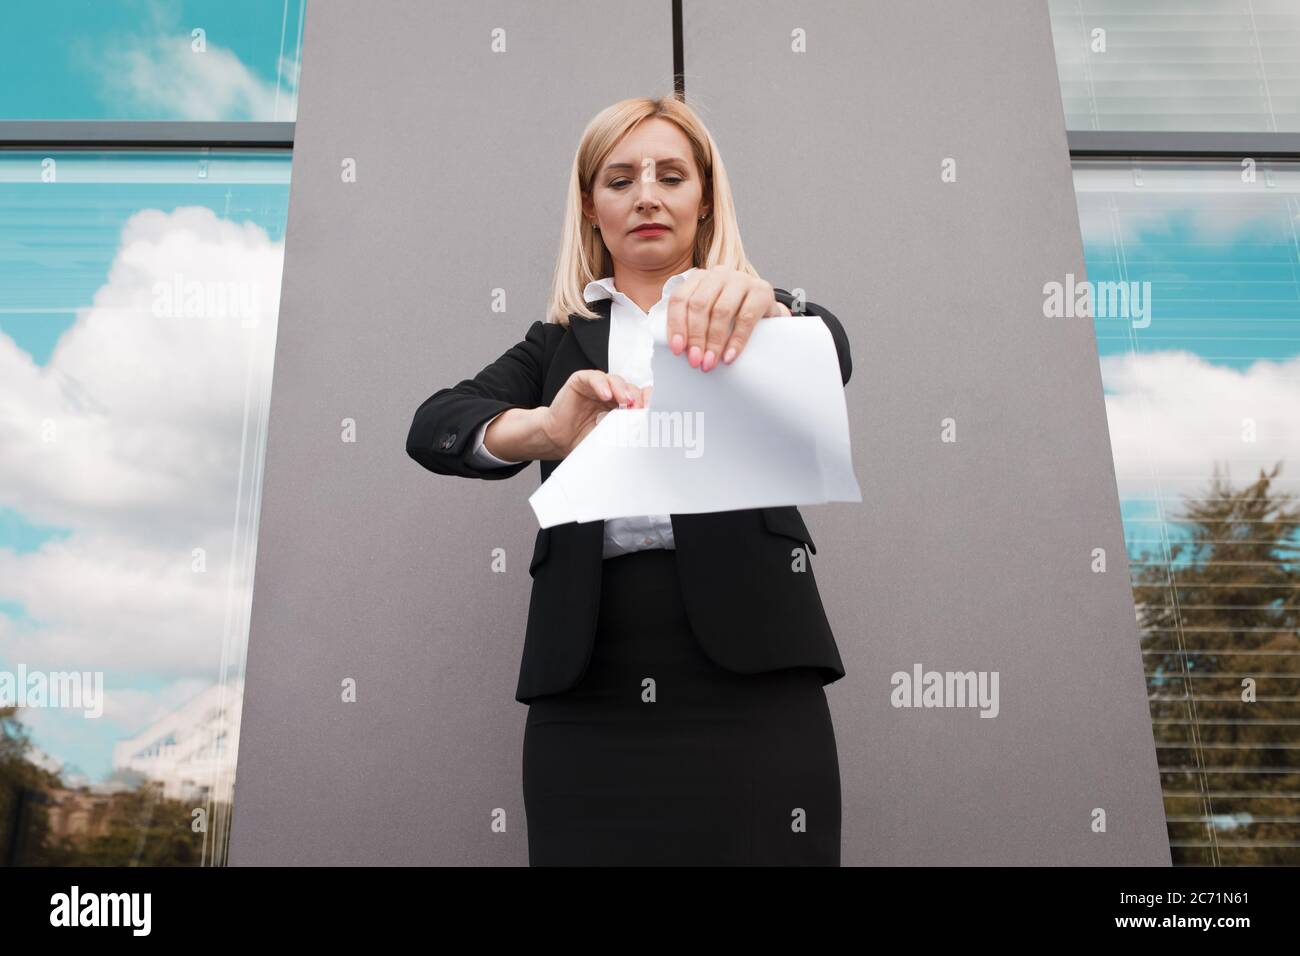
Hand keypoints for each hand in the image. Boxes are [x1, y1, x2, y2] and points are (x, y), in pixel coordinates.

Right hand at [539, 369, 650, 457]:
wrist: (558, 441)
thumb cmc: (583, 440)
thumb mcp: (611, 437)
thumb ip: (627, 430)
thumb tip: (648, 433)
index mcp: (622, 407)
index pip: (641, 398)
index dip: (648, 403)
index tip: (654, 412)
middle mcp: (612, 394)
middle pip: (631, 388)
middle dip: (638, 398)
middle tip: (640, 410)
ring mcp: (597, 386)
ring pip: (615, 380)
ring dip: (622, 390)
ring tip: (626, 402)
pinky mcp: (581, 381)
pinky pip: (593, 377)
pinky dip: (601, 384)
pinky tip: (605, 394)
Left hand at [665, 265, 791, 371]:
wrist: (767, 313)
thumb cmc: (731, 316)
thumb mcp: (708, 315)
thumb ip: (691, 322)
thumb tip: (677, 348)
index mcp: (699, 278)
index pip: (680, 298)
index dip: (676, 325)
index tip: (677, 350)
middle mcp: (719, 274)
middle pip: (699, 305)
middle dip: (695, 337)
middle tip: (695, 361)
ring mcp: (742, 280)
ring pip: (721, 311)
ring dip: (714, 341)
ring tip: (710, 362)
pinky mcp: (762, 291)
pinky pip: (746, 318)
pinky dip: (736, 340)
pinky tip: (729, 357)